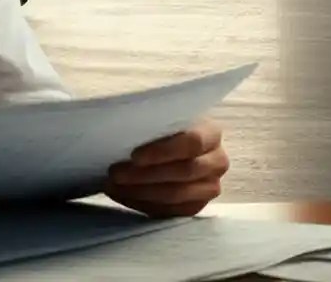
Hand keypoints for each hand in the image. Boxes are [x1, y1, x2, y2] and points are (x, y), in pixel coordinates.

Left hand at [105, 119, 227, 217]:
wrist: (172, 145)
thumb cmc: (162, 128)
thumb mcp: (159, 118)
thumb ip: (151, 123)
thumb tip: (122, 129)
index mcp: (211, 133)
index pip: (192, 142)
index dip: (163, 151)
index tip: (134, 156)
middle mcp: (217, 161)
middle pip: (184, 171)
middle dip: (145, 175)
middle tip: (115, 174)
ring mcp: (210, 186)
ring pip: (178, 195)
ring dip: (141, 192)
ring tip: (113, 186)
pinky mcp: (198, 205)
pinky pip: (172, 211)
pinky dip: (144, 204)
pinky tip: (124, 195)